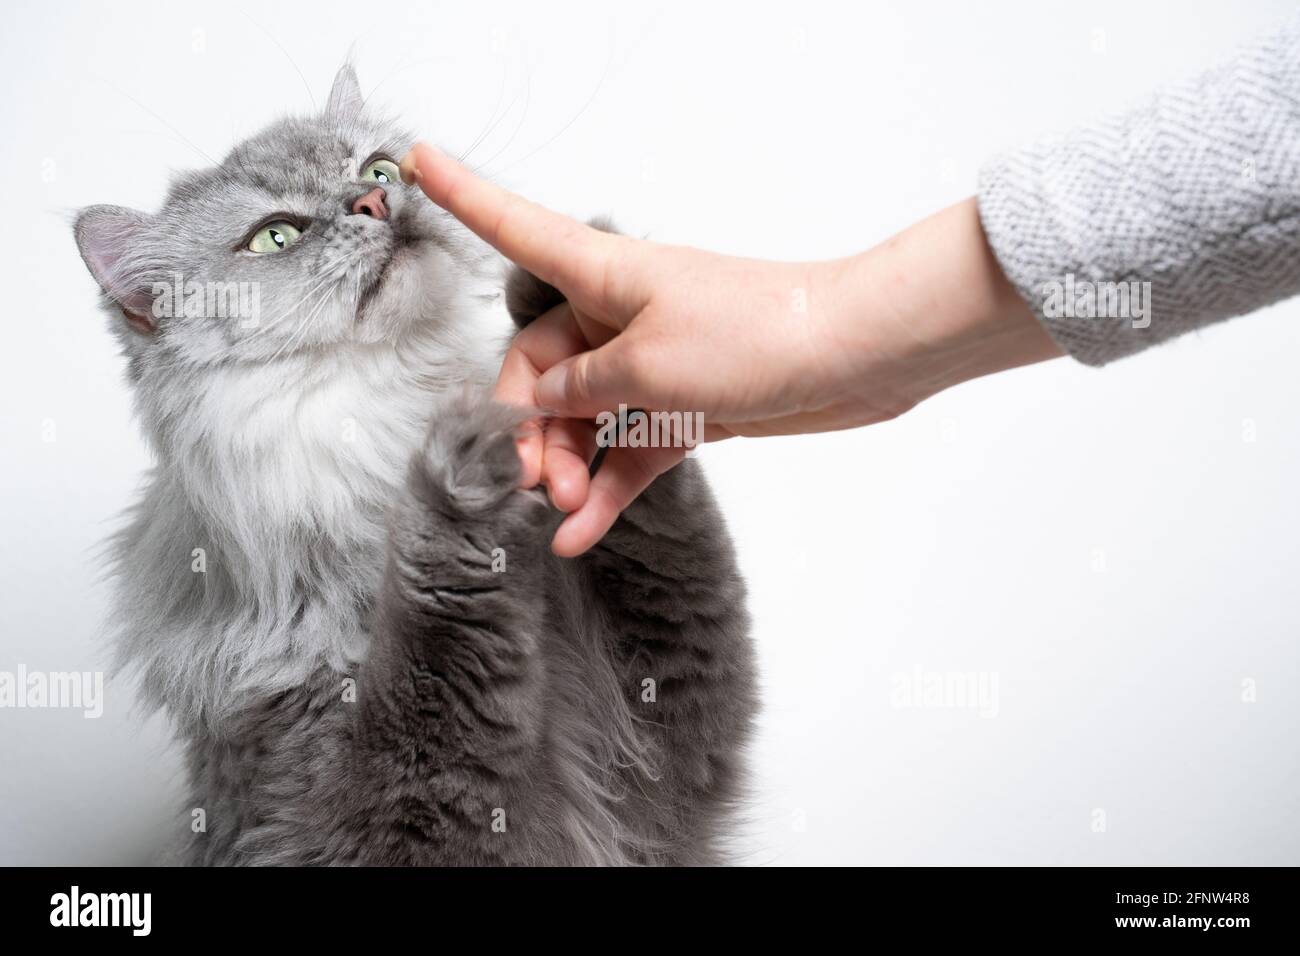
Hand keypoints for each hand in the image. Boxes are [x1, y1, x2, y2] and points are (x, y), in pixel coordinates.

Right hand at [400, 144, 1062, 554]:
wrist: (856, 358)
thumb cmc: (757, 334)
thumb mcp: (649, 365)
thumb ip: (582, 389)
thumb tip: (541, 404)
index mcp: (603, 275)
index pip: (515, 227)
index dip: (463, 196)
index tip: (413, 158)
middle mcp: (619, 313)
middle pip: (540, 365)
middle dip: (527, 424)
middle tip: (528, 480)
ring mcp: (651, 362)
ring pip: (583, 415)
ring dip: (568, 466)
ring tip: (562, 512)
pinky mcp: (685, 406)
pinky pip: (630, 449)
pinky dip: (609, 488)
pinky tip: (582, 533)